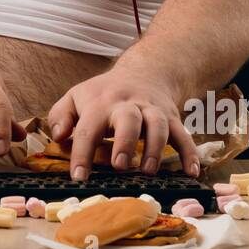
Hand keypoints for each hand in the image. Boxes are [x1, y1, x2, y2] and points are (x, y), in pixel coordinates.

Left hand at [47, 62, 198, 179]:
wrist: (144, 71)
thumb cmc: (103, 93)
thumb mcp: (76, 97)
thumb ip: (60, 116)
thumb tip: (57, 137)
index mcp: (100, 103)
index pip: (88, 128)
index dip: (82, 153)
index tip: (78, 177)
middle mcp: (128, 105)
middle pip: (129, 119)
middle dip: (125, 142)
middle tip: (119, 166)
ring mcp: (153, 111)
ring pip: (158, 125)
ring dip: (155, 148)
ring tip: (147, 171)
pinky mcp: (172, 118)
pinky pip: (184, 134)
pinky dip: (190, 153)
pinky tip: (191, 171)